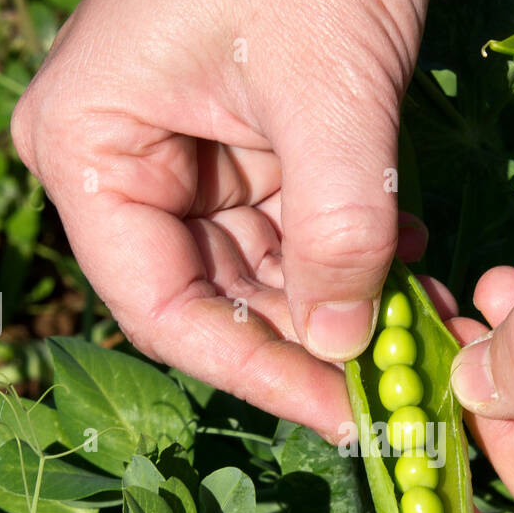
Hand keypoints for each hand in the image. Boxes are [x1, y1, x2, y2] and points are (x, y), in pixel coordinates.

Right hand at [12, 0, 439, 440]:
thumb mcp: (327, 94)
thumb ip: (337, 231)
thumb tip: (345, 350)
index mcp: (90, 150)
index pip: (161, 309)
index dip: (255, 372)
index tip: (342, 418)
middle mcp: (123, 164)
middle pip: (216, 298)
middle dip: (315, 341)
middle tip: (404, 383)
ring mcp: (184, 155)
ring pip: (264, 272)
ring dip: (344, 302)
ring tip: (423, 322)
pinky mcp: (243, 143)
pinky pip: (293, 228)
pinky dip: (352, 254)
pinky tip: (412, 263)